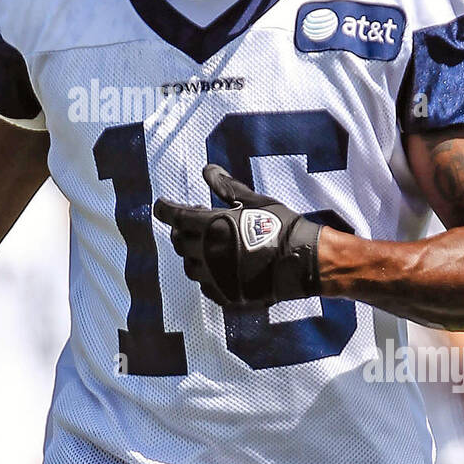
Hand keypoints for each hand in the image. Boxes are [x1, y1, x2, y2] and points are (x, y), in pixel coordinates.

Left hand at [154, 163, 320, 307]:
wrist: (302, 260)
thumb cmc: (280, 225)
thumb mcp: (254, 201)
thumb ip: (227, 187)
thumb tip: (207, 169)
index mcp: (211, 227)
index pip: (175, 217)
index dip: (165, 210)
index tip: (160, 204)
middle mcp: (207, 253)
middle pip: (179, 243)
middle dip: (180, 231)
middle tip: (189, 224)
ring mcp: (216, 277)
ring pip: (190, 267)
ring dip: (192, 255)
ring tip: (203, 246)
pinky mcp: (227, 294)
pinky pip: (206, 286)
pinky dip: (207, 275)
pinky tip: (217, 267)